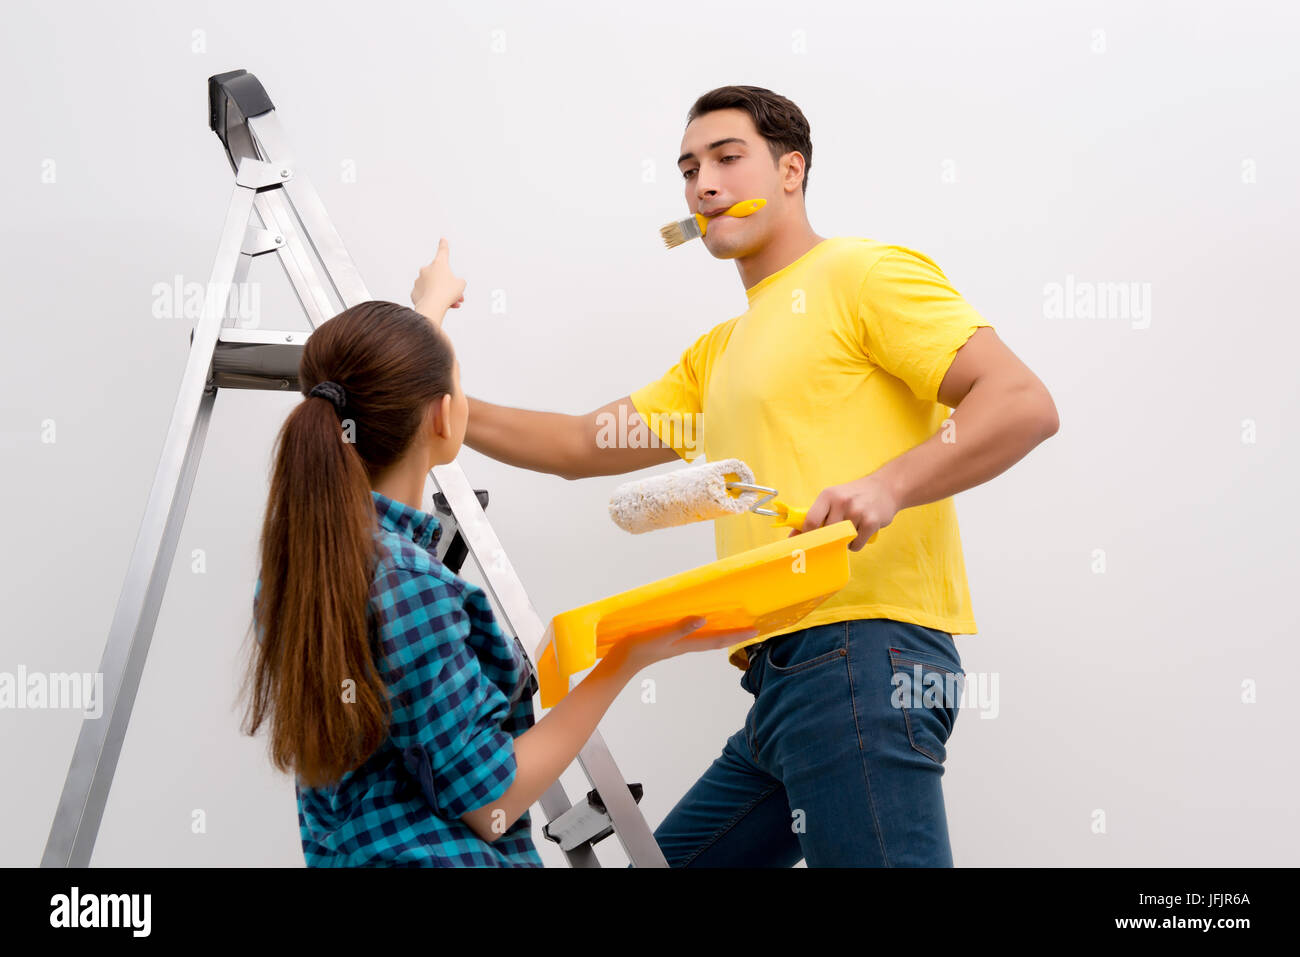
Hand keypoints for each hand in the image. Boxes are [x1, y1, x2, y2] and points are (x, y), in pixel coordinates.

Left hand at [410, 237, 465, 324]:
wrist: (432, 307)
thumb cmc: (447, 293)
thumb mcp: (461, 285)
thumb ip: (458, 281)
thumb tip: (454, 284)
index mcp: (439, 264)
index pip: (443, 251)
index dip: (444, 245)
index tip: (442, 239)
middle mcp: (426, 270)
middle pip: (440, 276)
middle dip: (448, 285)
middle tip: (457, 296)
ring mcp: (418, 281)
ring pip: (433, 287)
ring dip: (442, 294)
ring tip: (452, 304)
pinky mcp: (414, 292)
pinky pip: (425, 295)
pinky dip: (432, 300)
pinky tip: (438, 306)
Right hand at [612, 616, 759, 674]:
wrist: (622, 661)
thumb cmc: (639, 647)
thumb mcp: (660, 635)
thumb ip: (681, 628)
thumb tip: (703, 620)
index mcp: (688, 644)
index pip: (718, 639)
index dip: (737, 635)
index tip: (756, 631)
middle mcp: (688, 645)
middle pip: (718, 641)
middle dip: (735, 636)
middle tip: (752, 630)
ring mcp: (680, 645)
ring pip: (708, 640)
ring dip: (723, 634)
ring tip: (735, 628)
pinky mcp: (671, 643)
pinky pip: (696, 637)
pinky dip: (707, 632)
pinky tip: (704, 626)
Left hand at [787, 473, 898, 550]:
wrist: (885, 487)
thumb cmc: (854, 495)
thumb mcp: (832, 498)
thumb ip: (814, 516)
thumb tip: (793, 537)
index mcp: (828, 495)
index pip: (810, 520)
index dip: (807, 535)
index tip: (807, 542)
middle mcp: (842, 501)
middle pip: (826, 533)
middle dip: (828, 538)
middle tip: (833, 535)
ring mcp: (857, 511)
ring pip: (842, 541)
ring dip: (843, 542)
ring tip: (849, 530)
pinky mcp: (871, 521)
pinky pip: (856, 545)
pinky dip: (856, 544)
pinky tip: (859, 533)